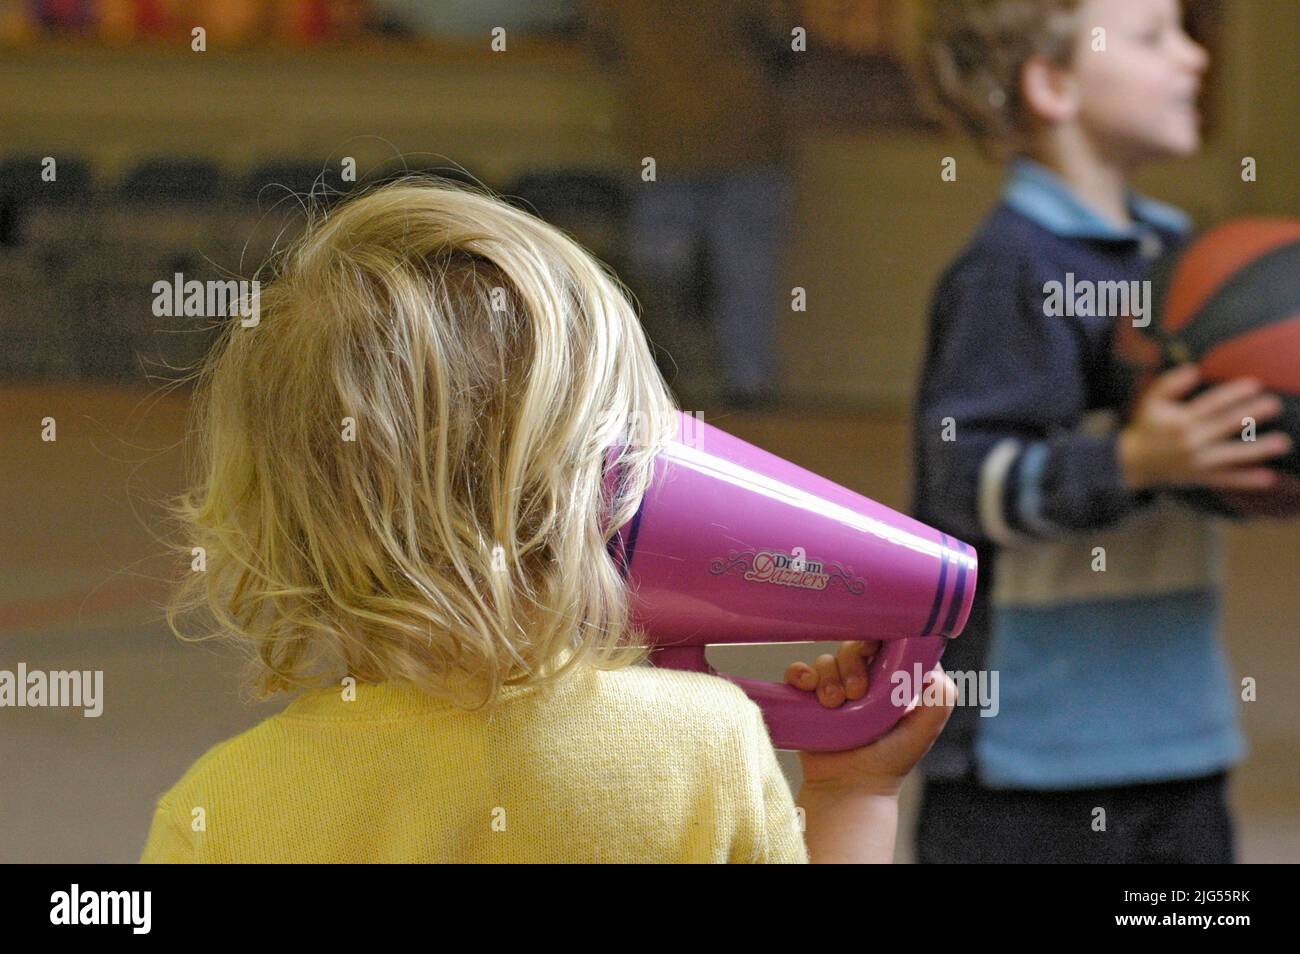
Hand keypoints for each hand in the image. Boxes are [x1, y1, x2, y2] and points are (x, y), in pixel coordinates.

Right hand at [785, 643, 956, 796]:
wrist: (850, 788)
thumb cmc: (889, 762)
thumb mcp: (924, 730)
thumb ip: (940, 698)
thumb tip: (933, 666)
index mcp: (889, 681)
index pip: (881, 643)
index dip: (876, 640)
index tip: (873, 652)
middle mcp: (862, 681)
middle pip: (852, 647)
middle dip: (851, 663)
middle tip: (856, 693)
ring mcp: (833, 689)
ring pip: (825, 660)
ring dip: (828, 676)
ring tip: (833, 704)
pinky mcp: (808, 700)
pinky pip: (799, 672)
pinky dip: (800, 673)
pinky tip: (807, 686)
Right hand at [1119, 364, 1291, 491]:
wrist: (1133, 463)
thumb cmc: (1147, 426)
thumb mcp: (1151, 401)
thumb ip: (1170, 383)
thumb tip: (1194, 369)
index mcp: (1180, 420)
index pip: (1211, 404)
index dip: (1233, 394)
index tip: (1255, 384)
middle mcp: (1190, 441)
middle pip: (1225, 426)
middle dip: (1251, 415)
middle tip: (1275, 405)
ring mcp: (1197, 461)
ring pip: (1232, 455)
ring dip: (1258, 449)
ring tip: (1282, 442)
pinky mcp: (1201, 477)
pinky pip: (1226, 479)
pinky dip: (1246, 480)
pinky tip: (1268, 477)